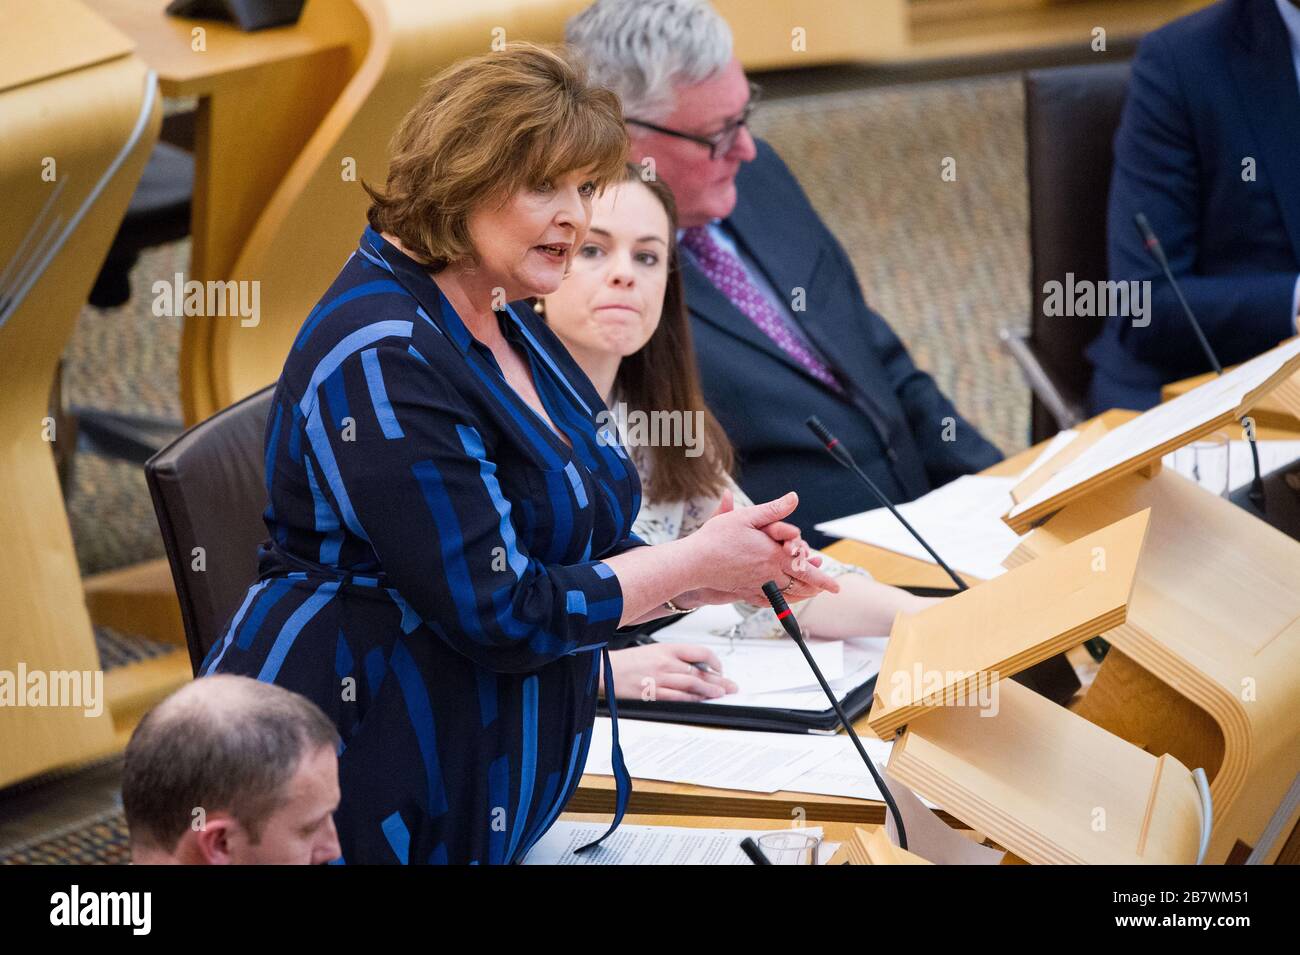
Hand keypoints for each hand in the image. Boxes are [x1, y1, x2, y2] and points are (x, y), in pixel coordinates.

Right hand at [604, 644, 738, 701]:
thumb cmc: (628, 662)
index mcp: (667, 648)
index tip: (719, 669)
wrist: (606, 671)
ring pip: (692, 685)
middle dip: (719, 681)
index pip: (700, 652)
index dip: (714, 661)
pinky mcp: (653, 694)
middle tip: (731, 687)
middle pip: (700, 672)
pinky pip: (678, 698)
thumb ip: (675, 658)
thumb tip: (696, 667)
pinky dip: (692, 700)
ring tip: (720, 695)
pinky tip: (700, 702)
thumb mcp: (653, 651)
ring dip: (710, 691)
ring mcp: (660, 679)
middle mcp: (666, 662)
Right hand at [686, 491, 839, 603]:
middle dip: (817, 587)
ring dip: (802, 594)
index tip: (836, 586)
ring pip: (786, 595)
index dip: (823, 578)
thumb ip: (773, 509)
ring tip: (811, 592)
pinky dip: (781, 601)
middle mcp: (768, 574)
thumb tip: (794, 497)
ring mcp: (757, 585)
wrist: (694, 562)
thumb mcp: (746, 516)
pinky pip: (768, 601)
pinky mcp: (745, 592)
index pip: (805, 568)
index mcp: (773, 555)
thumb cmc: (716, 538)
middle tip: (829, 588)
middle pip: (800, 585)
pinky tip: (784, 598)